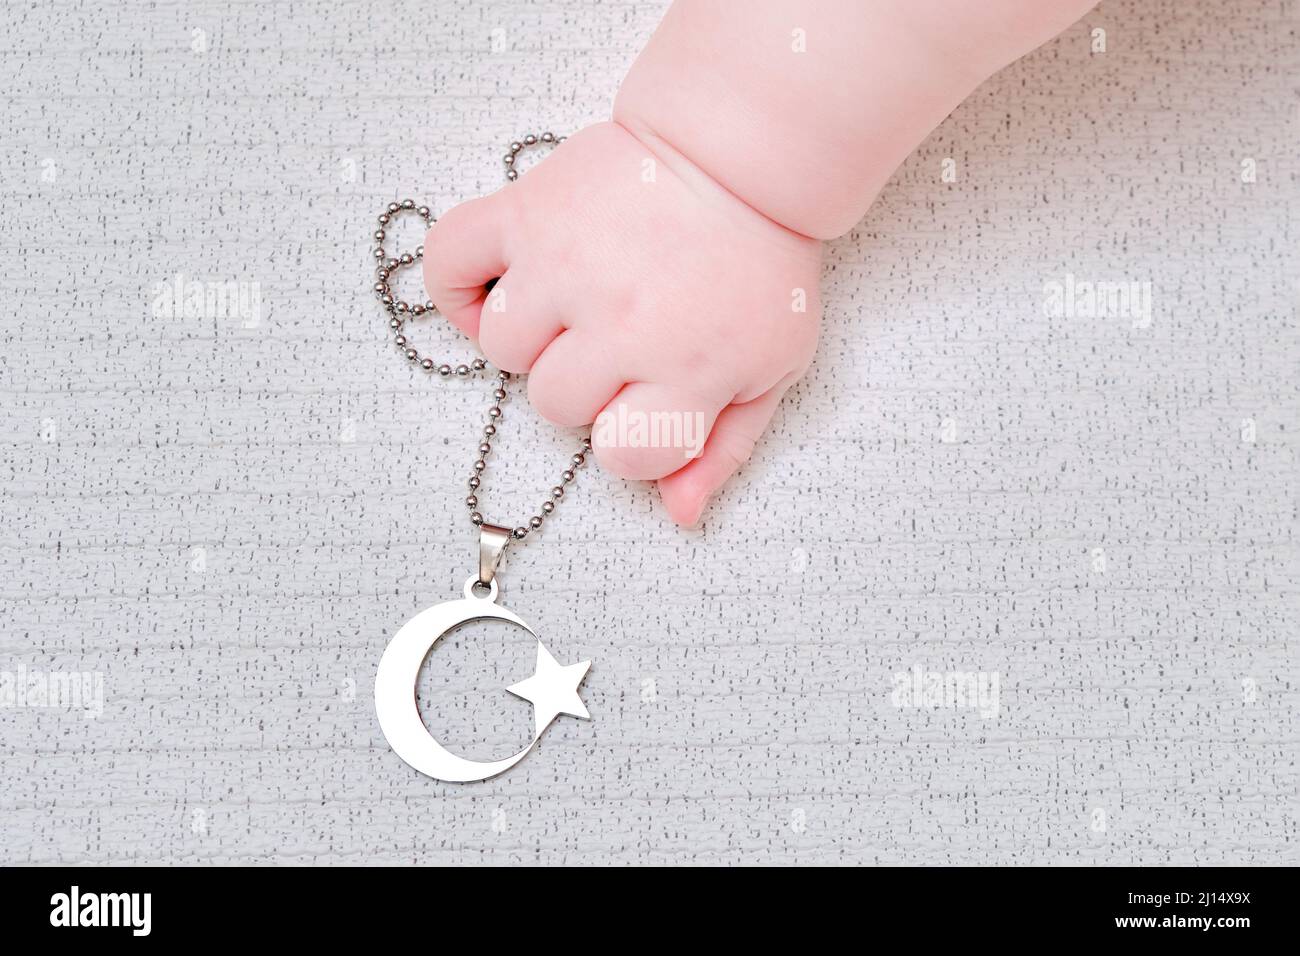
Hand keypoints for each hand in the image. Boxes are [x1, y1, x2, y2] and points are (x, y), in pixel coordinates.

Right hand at [423, 121, 820, 524]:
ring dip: (532, 338)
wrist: (741, 155)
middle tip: (620, 338)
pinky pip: (449, 261)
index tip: (652, 398)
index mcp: (687, 369)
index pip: (621, 455)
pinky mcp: (528, 210)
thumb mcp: (771, 367)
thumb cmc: (760, 266)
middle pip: (555, 405)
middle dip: (587, 385)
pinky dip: (457, 288)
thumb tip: (679, 515)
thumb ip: (725, 447)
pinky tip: (499, 291)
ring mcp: (566, 264)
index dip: (634, 436)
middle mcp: (620, 322)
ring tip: (571, 305)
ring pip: (503, 348)